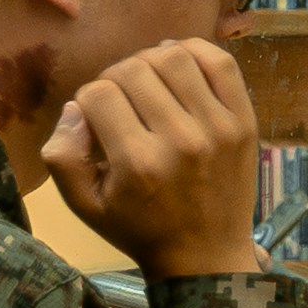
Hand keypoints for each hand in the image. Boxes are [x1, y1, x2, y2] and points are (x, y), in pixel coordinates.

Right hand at [48, 36, 261, 276]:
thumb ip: (63, 157)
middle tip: (118, 98)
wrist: (204, 256)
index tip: (95, 116)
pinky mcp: (244, 122)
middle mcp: (180, 141)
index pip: (99, 94)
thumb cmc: (139, 229)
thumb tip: (75, 107)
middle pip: (134, 70)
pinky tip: (179, 63)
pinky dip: (195, 51)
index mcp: (138, 164)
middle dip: (115, 76)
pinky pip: (221, 63)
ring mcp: (218, 128)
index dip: (88, 98)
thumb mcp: (85, 206)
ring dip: (150, 60)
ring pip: (174, 58)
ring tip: (146, 78)